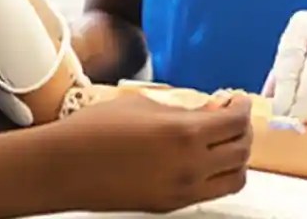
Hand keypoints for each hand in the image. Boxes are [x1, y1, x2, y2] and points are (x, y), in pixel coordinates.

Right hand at [52, 91, 252, 212]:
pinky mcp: (170, 206)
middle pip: (242, 150)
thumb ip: (184, 110)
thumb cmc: (94, 130)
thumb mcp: (145, 105)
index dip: (242, 107)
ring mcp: (182, 191)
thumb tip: (210, 112)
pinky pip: (211, 192)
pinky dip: (217, 175)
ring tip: (222, 141)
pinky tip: (202, 159)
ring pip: (235, 179)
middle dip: (243, 130)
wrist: (63, 167)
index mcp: (185, 133)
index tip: (237, 100)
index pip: (236, 122)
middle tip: (232, 117)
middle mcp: (191, 166)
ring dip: (236, 158)